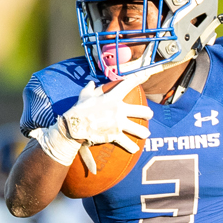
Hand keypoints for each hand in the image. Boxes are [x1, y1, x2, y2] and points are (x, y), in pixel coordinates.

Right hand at [37, 70, 157, 164]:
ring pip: (139, 130)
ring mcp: (118, 124)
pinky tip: (135, 149)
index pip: (128, 84)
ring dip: (143, 133)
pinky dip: (131, 147)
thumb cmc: (78, 110)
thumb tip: (91, 83)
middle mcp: (119, 110)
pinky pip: (127, 143)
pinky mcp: (115, 136)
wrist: (74, 126)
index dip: (140, 77)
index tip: (148, 73)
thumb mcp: (84, 96)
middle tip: (149, 115)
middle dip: (148, 113)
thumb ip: (90, 89)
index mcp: (112, 97)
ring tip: (145, 134)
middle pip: (142, 111)